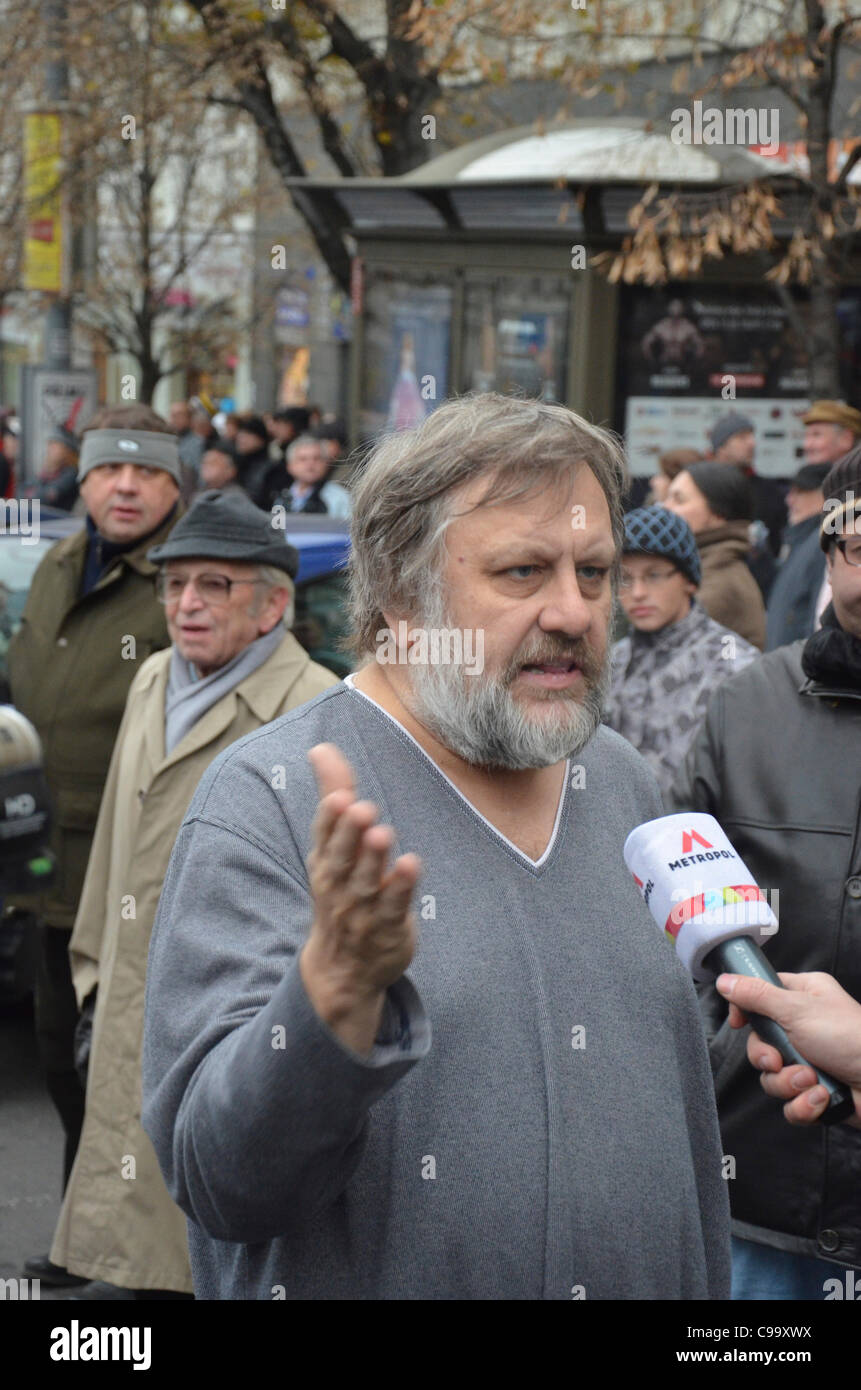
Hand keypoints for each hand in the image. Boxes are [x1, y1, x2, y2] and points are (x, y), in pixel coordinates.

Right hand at [299, 743, 421, 1055]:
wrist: (343, 969)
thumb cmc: (340, 892)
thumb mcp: (332, 847)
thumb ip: (333, 795)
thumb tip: (321, 748)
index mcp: (324, 862)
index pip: (324, 837)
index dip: (330, 819)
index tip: (339, 797)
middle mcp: (339, 885)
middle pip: (342, 859)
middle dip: (350, 835)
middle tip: (361, 809)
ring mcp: (363, 910)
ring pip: (367, 882)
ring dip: (374, 859)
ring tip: (382, 832)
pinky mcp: (389, 928)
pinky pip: (395, 907)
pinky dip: (402, 887)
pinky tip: (412, 865)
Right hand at [716, 971, 860, 1127]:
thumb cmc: (851, 1038)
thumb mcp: (797, 1009)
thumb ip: (756, 996)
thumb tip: (725, 981)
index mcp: (803, 997)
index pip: (759, 997)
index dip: (746, 1012)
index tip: (740, 1024)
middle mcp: (804, 1028)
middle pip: (760, 1044)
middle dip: (768, 1059)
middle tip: (780, 1060)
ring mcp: (810, 1061)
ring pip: (772, 1078)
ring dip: (789, 1083)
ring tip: (812, 1080)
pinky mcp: (815, 1092)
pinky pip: (789, 1103)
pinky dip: (803, 1104)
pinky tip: (820, 1098)